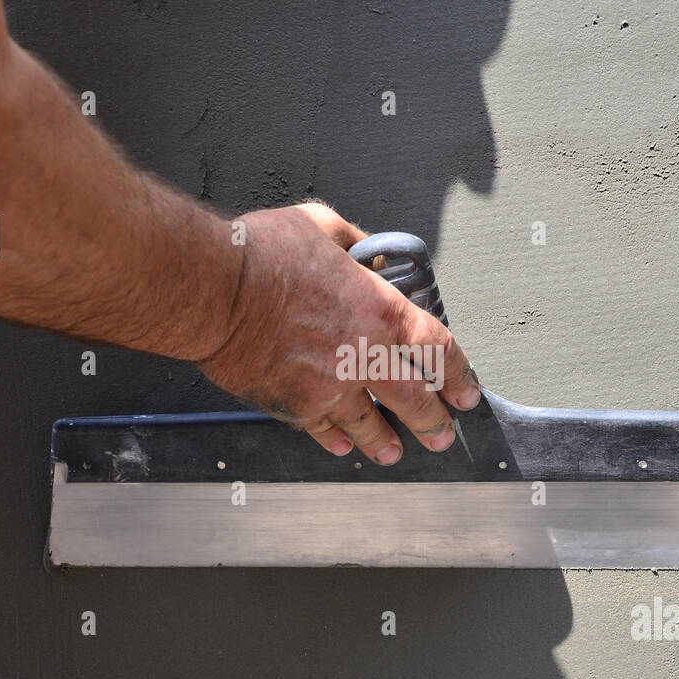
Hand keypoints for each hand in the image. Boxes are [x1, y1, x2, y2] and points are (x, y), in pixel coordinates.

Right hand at [197, 202, 480, 463]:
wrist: (213, 290)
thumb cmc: (261, 254)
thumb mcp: (320, 226)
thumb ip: (353, 244)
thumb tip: (366, 253)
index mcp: (379, 311)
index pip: (437, 350)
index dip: (458, 375)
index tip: (465, 391)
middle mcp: (362, 356)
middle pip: (414, 400)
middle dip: (434, 422)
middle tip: (442, 435)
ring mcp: (329, 387)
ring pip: (370, 424)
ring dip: (385, 441)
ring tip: (394, 452)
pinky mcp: (294, 405)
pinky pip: (323, 430)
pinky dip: (336, 440)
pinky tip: (344, 447)